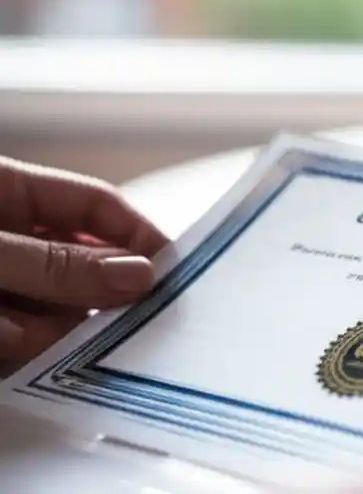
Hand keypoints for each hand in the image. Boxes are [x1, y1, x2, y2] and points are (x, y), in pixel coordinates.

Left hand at [0, 156, 168, 374]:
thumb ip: (55, 265)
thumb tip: (140, 274)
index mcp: (8, 190)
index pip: (96, 205)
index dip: (137, 235)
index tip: (171, 274)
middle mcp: (9, 235)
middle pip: (81, 265)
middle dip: (89, 298)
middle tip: (107, 326)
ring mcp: (0, 281)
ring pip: (50, 310)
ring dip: (41, 329)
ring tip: (11, 333)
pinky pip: (21, 337)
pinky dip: (13, 345)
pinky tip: (1, 340)